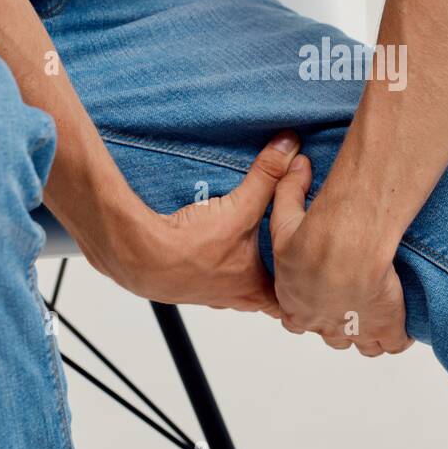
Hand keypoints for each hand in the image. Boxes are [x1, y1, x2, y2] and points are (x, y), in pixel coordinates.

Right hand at [96, 132, 302, 315]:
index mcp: (253, 290)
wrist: (139, 255)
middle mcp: (232, 298)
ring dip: (242, 266)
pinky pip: (209, 273)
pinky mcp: (185, 282)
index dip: (300, 285)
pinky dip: (215, 260)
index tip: (308, 270)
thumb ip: (267, 175)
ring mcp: (207, 294)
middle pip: (263, 291)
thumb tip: (289, 147)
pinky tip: (212, 240)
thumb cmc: (188, 247)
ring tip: (250, 242)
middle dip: (274, 271)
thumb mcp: (239, 207)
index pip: (289, 301)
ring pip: (234, 284)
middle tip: (285, 249)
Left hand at [269, 154, 413, 356]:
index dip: (310, 306)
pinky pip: (392, 345)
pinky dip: (398, 337)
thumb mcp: (287, 211)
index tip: (323, 290)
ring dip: (368, 332)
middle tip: (354, 301)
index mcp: (295, 304)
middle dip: (341, 322)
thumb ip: (288, 190)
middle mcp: (322, 324)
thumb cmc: (314, 235)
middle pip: (331, 334)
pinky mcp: (384, 330)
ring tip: (381, 313)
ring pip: (361, 345)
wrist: (345, 245)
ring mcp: (354, 332)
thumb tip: (296, 166)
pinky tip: (403, 323)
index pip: (298, 317)